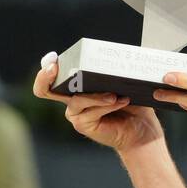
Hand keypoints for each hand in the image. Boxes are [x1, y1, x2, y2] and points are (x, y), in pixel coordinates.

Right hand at [33, 52, 162, 151]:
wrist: (141, 129)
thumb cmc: (131, 103)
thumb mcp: (122, 82)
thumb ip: (112, 71)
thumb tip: (113, 57)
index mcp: (76, 84)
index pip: (52, 73)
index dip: (46, 66)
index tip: (53, 59)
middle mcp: (70, 98)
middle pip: (45, 89)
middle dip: (46, 76)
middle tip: (55, 68)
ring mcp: (75, 112)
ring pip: (76, 100)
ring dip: (96, 96)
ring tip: (114, 95)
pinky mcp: (83, 124)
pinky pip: (91, 112)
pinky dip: (107, 106)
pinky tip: (121, 101)